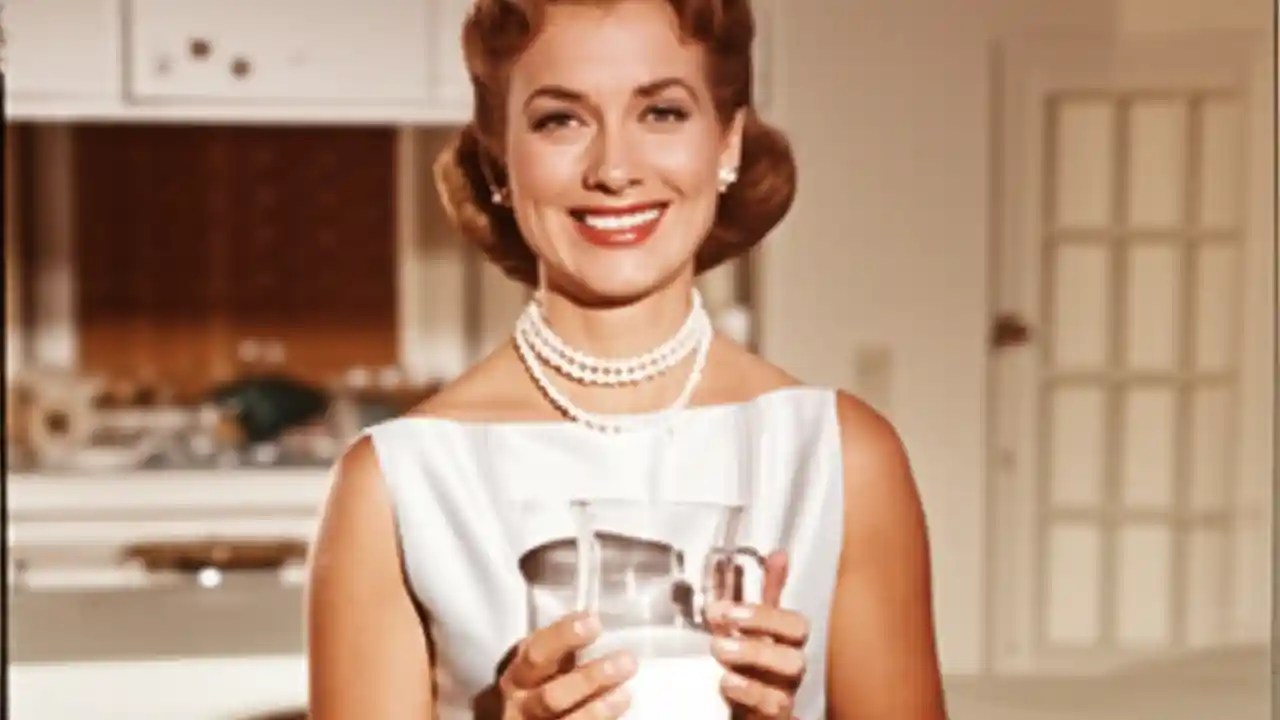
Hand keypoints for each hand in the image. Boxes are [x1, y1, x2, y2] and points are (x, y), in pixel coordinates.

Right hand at [498, 612, 637, 719]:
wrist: (522, 716)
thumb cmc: (538, 683)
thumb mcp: (540, 663)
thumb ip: (559, 649)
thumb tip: (597, 621)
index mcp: (519, 674)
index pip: (536, 654)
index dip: (563, 637)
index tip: (593, 622)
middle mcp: (523, 704)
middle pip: (551, 697)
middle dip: (589, 679)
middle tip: (626, 660)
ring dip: (598, 710)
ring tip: (625, 694)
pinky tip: (618, 709)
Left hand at [708, 551, 808, 719]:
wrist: (741, 710)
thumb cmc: (748, 665)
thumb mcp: (751, 628)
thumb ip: (763, 594)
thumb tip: (779, 553)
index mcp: (785, 641)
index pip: (794, 621)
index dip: (764, 611)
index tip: (722, 608)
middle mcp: (790, 664)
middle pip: (797, 639)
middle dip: (760, 626)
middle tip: (719, 625)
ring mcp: (785, 690)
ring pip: (791, 669)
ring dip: (754, 654)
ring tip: (719, 649)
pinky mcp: (774, 714)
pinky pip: (776, 705)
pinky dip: (751, 691)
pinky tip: (726, 682)